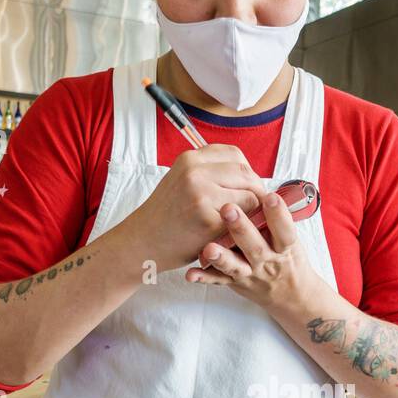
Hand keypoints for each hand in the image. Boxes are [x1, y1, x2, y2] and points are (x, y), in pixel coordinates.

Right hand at [128, 145, 268, 272]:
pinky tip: (235, 234)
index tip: (247, 187)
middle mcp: (195, 172)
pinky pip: (243, 220)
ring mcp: (202, 195)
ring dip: (253, 210)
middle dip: (256, 191)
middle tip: (254, 208)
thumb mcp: (182, 181)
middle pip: (246, 174)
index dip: (247, 172)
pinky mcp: (209, 221)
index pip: (235, 155)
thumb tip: (250, 176)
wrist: (141, 242)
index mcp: (190, 159)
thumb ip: (210, 173)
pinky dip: (244, 227)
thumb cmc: (166, 216)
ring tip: (243, 221)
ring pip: (250, 196)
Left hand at [187, 189, 315, 311]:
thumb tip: (261, 186)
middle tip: (228, 209)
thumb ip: (276, 220)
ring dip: (222, 256)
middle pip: (256, 247)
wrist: (288, 292)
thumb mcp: (290, 239)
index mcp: (284, 248)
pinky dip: (204, 277)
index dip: (279, 215)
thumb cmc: (285, 255)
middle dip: (243, 228)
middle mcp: (267, 261)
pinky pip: (217, 280)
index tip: (270, 196)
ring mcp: (249, 272)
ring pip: (235, 266)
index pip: (285, 231)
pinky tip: (191, 274)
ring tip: (209, 248)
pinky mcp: (235, 282)